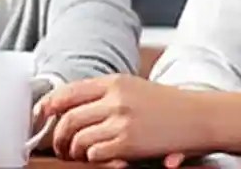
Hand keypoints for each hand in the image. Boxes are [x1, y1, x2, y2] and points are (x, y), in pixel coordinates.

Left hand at [37, 75, 201, 167]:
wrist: (199, 117)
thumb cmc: (167, 104)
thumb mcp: (133, 88)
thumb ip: (103, 93)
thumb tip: (68, 104)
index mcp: (113, 82)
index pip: (68, 92)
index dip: (48, 105)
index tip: (41, 116)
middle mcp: (114, 99)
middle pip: (68, 118)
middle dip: (59, 136)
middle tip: (60, 146)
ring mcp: (121, 120)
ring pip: (78, 138)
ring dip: (74, 150)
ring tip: (77, 154)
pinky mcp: (128, 143)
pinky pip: (95, 153)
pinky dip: (93, 158)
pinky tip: (99, 156)